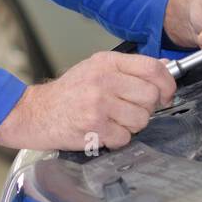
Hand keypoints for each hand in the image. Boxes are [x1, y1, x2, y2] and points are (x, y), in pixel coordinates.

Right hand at [0, 50, 175, 151]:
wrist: (34, 113)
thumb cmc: (68, 93)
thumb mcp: (96, 69)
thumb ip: (128, 69)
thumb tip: (164, 69)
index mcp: (107, 62)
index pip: (152, 68)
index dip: (167, 84)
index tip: (166, 95)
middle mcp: (103, 80)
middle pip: (150, 96)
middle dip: (146, 109)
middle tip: (130, 111)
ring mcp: (98, 103)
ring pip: (140, 120)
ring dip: (130, 126)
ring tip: (112, 121)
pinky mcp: (93, 127)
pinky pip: (124, 138)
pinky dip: (116, 140)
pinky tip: (102, 132)